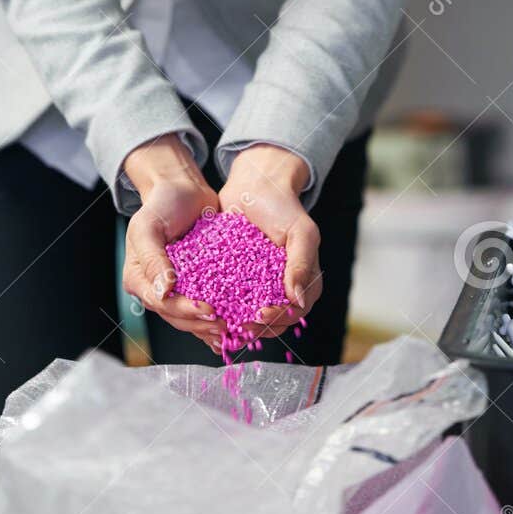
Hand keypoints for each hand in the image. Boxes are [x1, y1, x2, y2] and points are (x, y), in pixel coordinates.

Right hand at [120, 134, 225, 351]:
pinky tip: (234, 326)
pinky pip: (205, 305)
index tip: (207, 309)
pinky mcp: (196, 284)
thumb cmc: (162, 204)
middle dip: (199, 323)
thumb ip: (153, 258)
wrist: (183, 190)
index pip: (161, 303)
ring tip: (232, 329)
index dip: (184, 310)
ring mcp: (177, 288)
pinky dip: (218, 317)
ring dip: (209, 327)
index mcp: (139, 279)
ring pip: (191, 318)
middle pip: (176, 316)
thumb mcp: (149, 226)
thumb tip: (164, 290)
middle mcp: (156, 288)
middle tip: (224, 324)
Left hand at [218, 144, 321, 341]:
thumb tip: (298, 299)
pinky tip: (208, 316)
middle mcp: (282, 289)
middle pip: (273, 323)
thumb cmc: (283, 205)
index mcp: (304, 281)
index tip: (260, 315)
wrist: (254, 185)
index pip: (295, 312)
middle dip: (256, 329)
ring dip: (237, 328)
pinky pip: (231, 304)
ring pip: (251, 318)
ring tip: (221, 328)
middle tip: (238, 326)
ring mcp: (259, 287)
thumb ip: (302, 263)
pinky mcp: (237, 281)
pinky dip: (222, 313)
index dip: (279, 319)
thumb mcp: (300, 231)